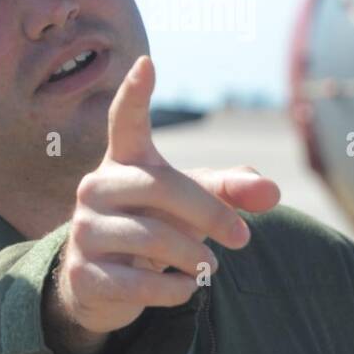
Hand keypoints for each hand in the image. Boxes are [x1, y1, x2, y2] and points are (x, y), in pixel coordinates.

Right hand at [50, 55, 280, 342]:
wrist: (103, 284)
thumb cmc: (155, 228)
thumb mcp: (195, 205)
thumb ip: (233, 192)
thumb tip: (271, 194)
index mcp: (123, 163)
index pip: (126, 120)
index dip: (136, 93)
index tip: (147, 63)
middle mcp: (95, 188)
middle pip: (160, 187)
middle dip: (210, 214)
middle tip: (242, 238)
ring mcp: (83, 231)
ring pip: (151, 239)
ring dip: (195, 258)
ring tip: (208, 267)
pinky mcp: (83, 274)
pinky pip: (140, 283)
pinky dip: (176, 290)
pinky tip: (185, 288)